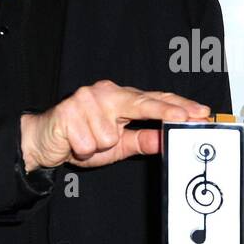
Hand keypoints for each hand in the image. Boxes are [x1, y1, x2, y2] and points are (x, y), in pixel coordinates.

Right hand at [20, 80, 209, 170]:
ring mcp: (87, 99)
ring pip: (110, 136)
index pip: (155, 101)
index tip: (201, 113)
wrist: (42, 141)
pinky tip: (74, 142)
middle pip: (142, 102)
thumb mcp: (117, 145)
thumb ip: (141, 140)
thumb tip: (166, 139)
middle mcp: (106, 93)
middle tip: (188, 118)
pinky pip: (89, 143)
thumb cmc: (81, 139)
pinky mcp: (68, 111)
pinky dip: (83, 150)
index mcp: (121, 98)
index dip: (179, 107)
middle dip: (166, 112)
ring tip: (86, 143)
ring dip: (99, 147)